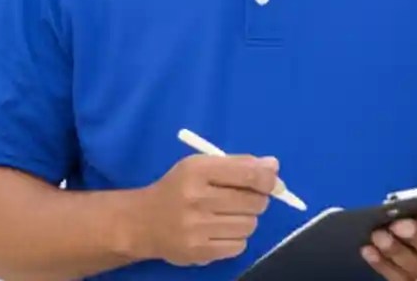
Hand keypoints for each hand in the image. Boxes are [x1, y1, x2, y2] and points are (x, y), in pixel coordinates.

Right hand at [133, 153, 278, 266]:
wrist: (142, 222)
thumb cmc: (177, 189)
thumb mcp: (201, 166)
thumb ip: (238, 164)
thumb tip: (273, 167)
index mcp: (197, 170)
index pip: (247, 174)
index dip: (267, 179)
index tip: (270, 181)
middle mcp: (196, 198)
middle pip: (253, 202)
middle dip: (257, 199)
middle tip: (245, 199)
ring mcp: (196, 228)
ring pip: (249, 225)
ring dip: (246, 220)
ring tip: (228, 215)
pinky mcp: (198, 252)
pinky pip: (239, 246)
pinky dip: (236, 238)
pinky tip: (220, 231)